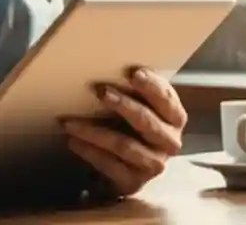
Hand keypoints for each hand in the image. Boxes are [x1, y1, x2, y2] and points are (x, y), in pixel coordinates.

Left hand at [60, 67, 186, 196]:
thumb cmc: (132, 125)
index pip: (167, 99)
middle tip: (100, 90)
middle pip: (146, 122)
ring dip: (94, 132)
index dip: (152, 86)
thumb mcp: (139, 105)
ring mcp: (153, 164)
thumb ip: (135, 89)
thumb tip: (110, 63)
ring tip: (70, 121)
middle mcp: (169, 142)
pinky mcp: (134, 181)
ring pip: (124, 145)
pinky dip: (89, 152)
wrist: (128, 166)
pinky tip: (73, 141)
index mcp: (175, 118)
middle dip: (123, 105)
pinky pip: (110, 166)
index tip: (133, 73)